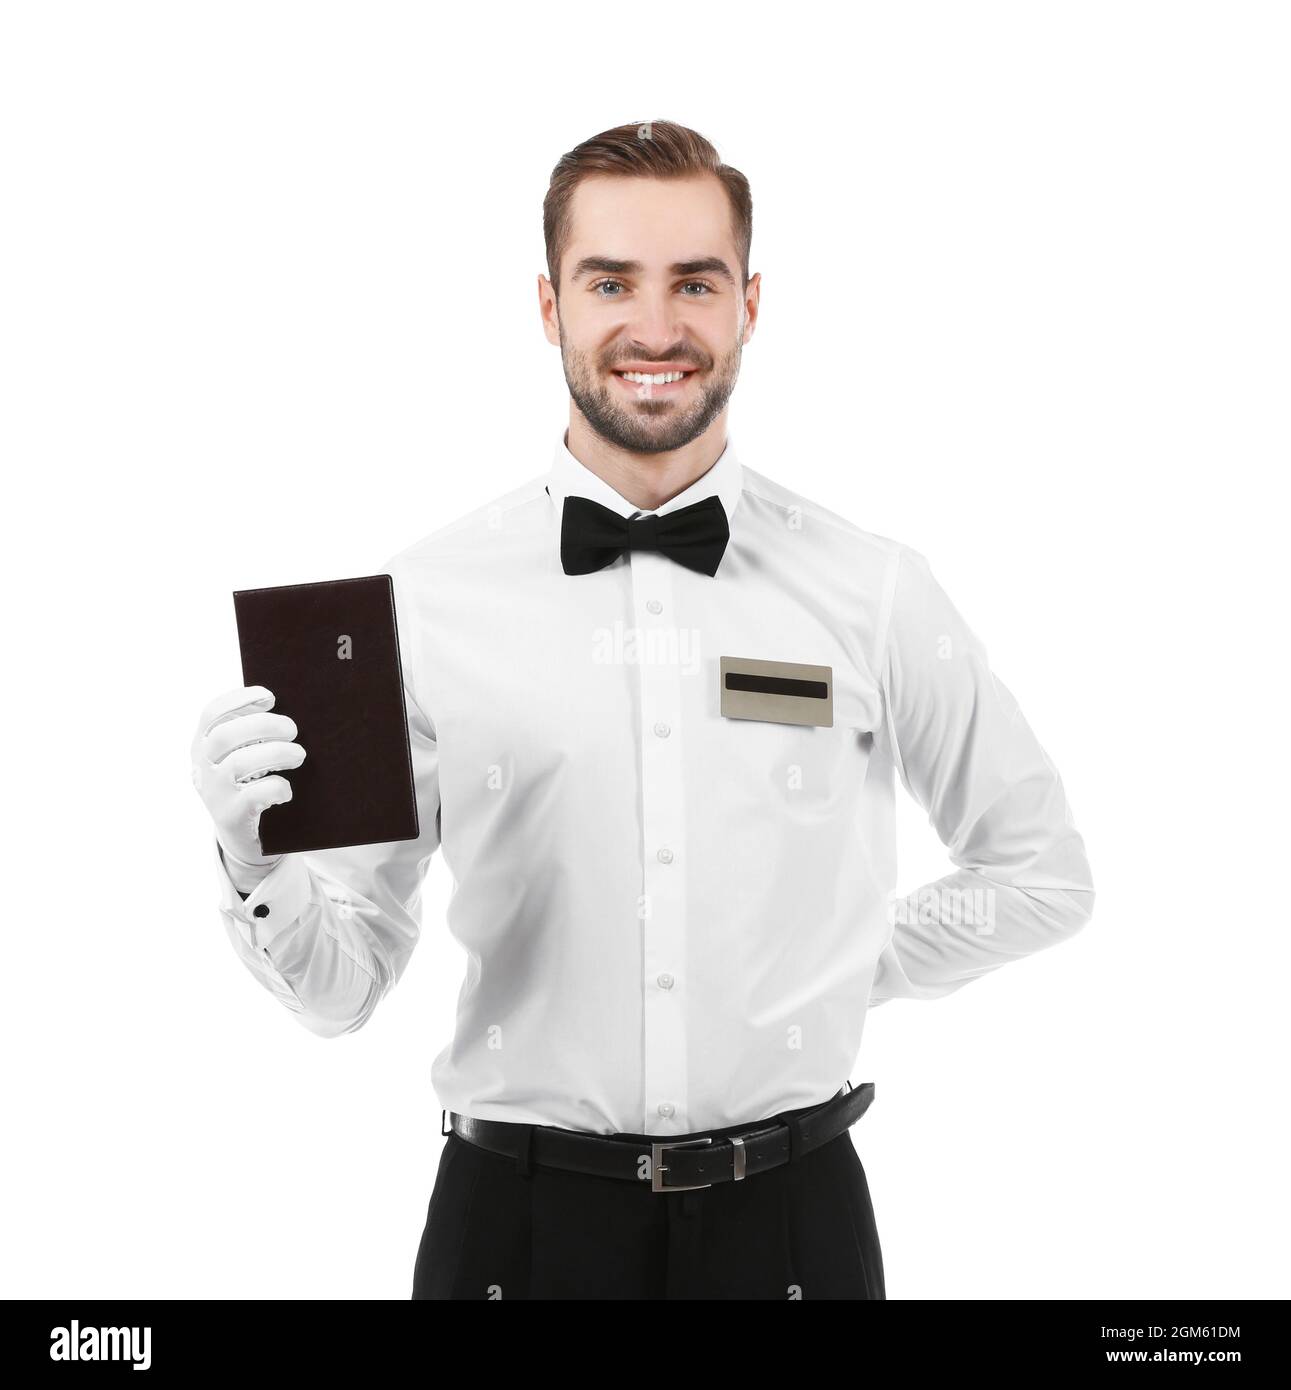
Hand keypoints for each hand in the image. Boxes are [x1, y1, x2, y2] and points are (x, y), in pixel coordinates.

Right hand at [191, 685, 304, 870]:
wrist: (243, 837)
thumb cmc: (249, 784)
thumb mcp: (242, 755)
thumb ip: (252, 732)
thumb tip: (279, 704)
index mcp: (203, 745)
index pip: (211, 713)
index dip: (240, 700)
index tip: (270, 696)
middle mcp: (202, 767)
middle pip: (225, 735)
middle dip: (263, 725)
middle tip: (293, 728)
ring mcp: (213, 792)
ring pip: (240, 763)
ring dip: (276, 753)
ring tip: (299, 755)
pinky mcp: (230, 815)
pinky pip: (253, 795)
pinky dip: (276, 787)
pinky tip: (287, 789)